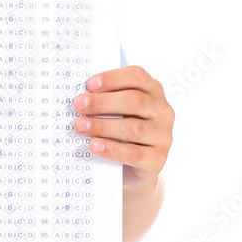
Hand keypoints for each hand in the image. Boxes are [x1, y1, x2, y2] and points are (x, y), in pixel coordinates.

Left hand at [72, 65, 173, 189]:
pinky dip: (112, 149)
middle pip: (134, 101)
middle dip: (103, 102)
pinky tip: (95, 145)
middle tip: (79, 105)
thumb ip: (107, 98)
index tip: (90, 84)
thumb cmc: (121, 126)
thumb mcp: (118, 108)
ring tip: (81, 126)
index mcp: (153, 90)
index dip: (113, 78)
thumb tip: (82, 95)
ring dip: (103, 126)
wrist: (133, 165)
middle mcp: (162, 111)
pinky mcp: (157, 159)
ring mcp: (162, 136)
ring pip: (134, 128)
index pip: (137, 77)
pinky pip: (134, 153)